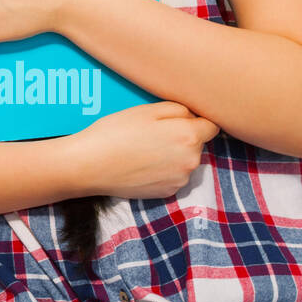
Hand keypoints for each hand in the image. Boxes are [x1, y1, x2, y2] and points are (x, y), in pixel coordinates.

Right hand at [69, 101, 219, 200]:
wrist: (91, 165)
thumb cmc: (116, 132)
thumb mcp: (146, 110)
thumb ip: (177, 109)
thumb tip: (192, 115)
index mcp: (189, 136)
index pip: (211, 125)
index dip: (195, 120)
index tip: (177, 119)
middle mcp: (192, 160)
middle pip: (197, 144)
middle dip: (182, 137)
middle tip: (152, 132)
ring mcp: (181, 180)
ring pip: (186, 161)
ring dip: (174, 154)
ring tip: (144, 149)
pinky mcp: (168, 193)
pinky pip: (174, 176)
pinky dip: (163, 170)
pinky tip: (142, 164)